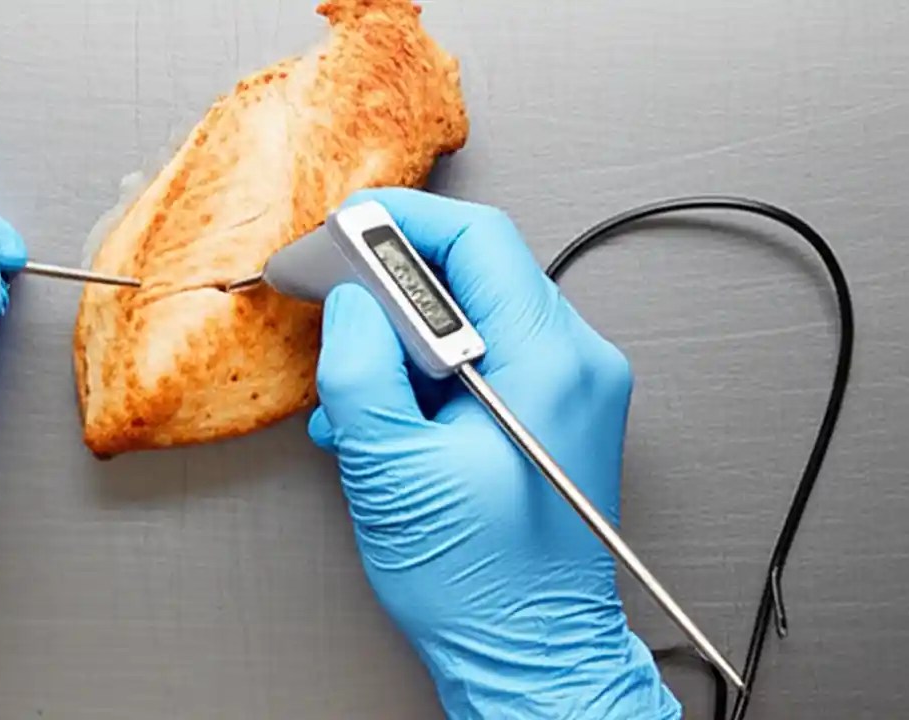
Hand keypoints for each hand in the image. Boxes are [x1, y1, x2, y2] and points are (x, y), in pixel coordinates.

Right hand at [310, 189, 679, 718]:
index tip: (345, 228)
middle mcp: (575, 364)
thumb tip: (347, 306)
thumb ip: (361, 372)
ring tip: (356, 381)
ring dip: (402, 337)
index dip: (401, 223)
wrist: (529, 655)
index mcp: (548, 364)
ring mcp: (570, 389)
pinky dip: (426, 371)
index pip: (478, 241)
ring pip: (473, 316)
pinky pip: (483, 358)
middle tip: (333, 293)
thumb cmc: (482, 586)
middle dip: (392, 283)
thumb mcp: (392, 472)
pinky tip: (386, 413)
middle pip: (476, 273)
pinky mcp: (551, 414)